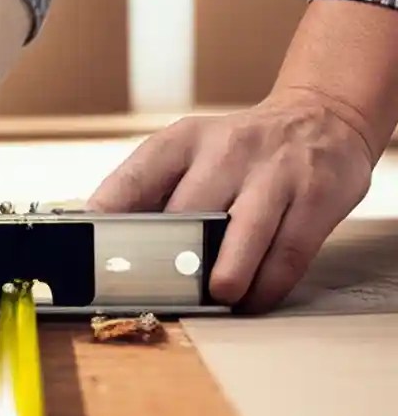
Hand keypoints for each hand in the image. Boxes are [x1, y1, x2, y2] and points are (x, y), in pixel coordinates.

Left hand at [86, 87, 374, 312]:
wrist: (324, 117)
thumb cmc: (242, 151)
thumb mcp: (192, 151)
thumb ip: (153, 191)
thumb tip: (107, 245)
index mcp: (183, 140)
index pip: (135, 178)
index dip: (109, 216)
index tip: (92, 252)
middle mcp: (226, 150)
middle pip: (188, 213)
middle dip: (172, 260)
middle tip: (159, 293)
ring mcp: (274, 172)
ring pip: (243, 234)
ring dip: (226, 275)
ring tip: (218, 298)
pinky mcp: (316, 196)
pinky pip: (287, 252)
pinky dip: (267, 284)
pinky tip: (254, 297)